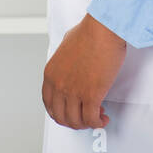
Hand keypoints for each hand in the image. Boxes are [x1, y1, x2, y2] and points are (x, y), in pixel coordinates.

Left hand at [41, 14, 127, 129]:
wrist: (102, 30)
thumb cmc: (89, 33)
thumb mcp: (66, 46)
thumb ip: (64, 61)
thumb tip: (71, 66)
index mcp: (51, 74)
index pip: (49, 104)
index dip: (59, 113)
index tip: (69, 113)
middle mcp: (59, 85)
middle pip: (61, 117)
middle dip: (73, 121)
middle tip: (84, 118)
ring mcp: (74, 92)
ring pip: (76, 121)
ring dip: (87, 123)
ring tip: (96, 116)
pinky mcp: (91, 95)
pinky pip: (91, 119)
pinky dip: (97, 122)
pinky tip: (103, 118)